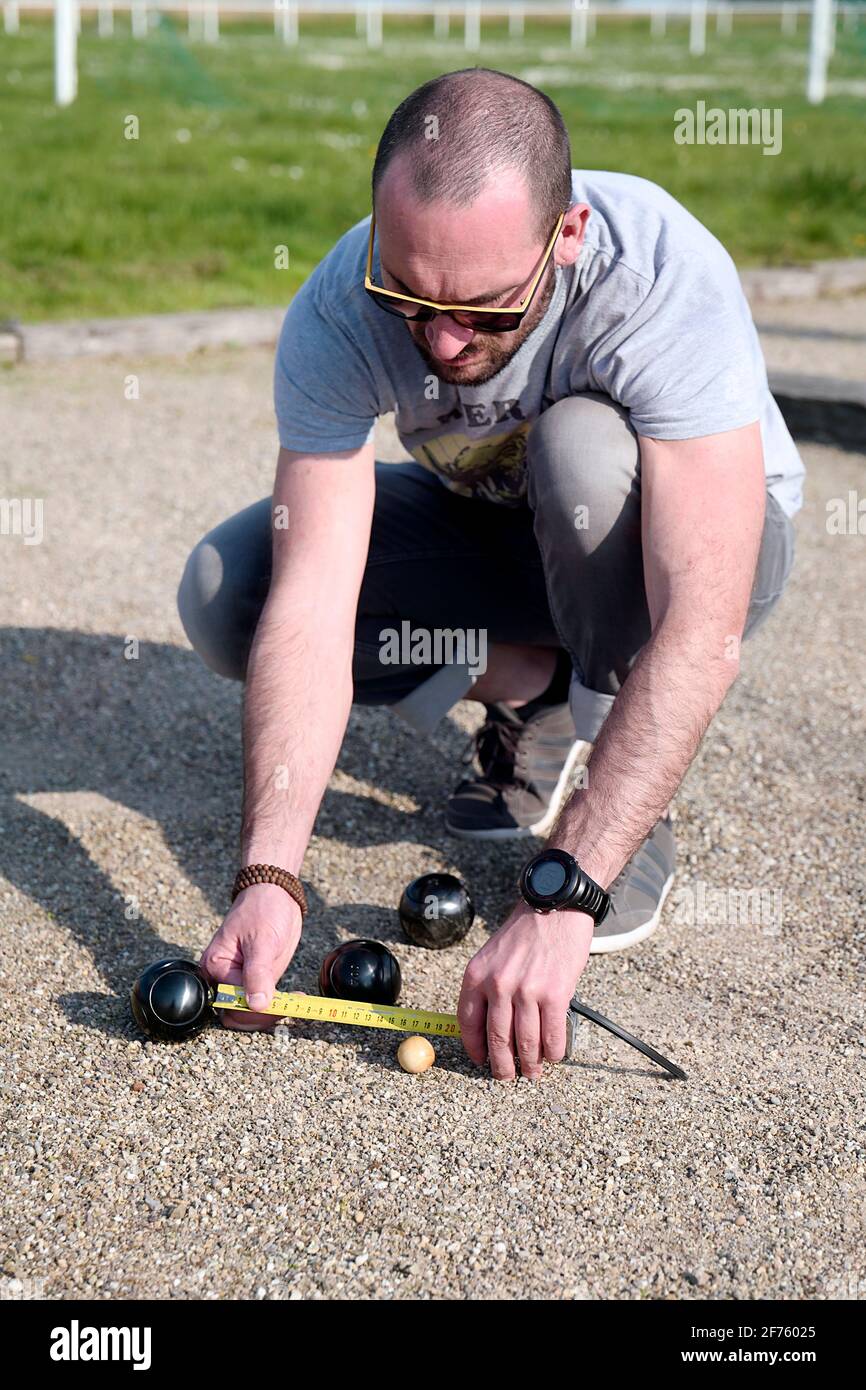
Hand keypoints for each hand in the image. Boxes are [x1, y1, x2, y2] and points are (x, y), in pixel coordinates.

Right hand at [200, 883, 302, 1031]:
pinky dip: (279, 1005)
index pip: (231, 1003)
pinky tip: (297, 999)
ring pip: (250, 1011)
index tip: (280, 1007)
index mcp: (216, 966)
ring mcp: (240, 978)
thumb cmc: (262, 909)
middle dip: (262, 1017)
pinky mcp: (256, 978)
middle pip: (236, 1014)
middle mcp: (223, 976)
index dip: (255, 1011)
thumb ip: (257, 974)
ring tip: (297, 1003)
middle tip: (290, 1007)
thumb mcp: (261, 941)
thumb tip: (256, 1005)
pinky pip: (263, 1000)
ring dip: (272, 1013)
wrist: (275, 893)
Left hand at [458, 904, 592, 1080]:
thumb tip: (490, 1026)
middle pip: (496, 1039)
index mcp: (477, 975)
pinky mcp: (555, 994)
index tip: (481, 1060)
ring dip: (529, 1064)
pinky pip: (552, 1035)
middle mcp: (498, 985)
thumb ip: (487, 987)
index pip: (468, 1023)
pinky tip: (553, 1056)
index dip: (474, 1048)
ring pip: (525, 1043)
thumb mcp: (492, 955)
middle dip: (502, 1066)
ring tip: (533, 1073)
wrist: (555, 908)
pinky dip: (553, 1051)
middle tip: (506, 1077)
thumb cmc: (525, 932)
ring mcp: (527, 991)